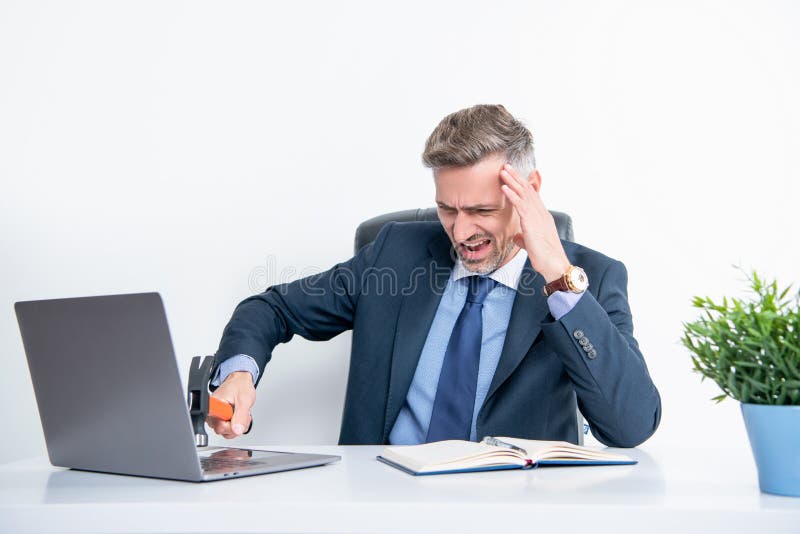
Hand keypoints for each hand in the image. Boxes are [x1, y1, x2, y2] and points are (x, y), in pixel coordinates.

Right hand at [206, 371, 254, 438]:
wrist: (240, 382)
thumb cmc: (240, 386)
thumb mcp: (244, 400)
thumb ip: (241, 416)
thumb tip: (237, 430)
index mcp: (214, 406)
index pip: (219, 427)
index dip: (231, 425)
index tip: (236, 415)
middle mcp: (211, 412)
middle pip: (222, 431)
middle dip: (236, 424)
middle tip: (242, 413)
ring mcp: (215, 417)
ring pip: (226, 432)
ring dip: (237, 424)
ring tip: (240, 412)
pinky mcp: (219, 419)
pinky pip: (228, 429)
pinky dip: (236, 424)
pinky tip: (238, 415)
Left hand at [500, 163, 570, 282]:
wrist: (553, 264)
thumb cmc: (544, 256)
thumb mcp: (531, 244)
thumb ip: (523, 237)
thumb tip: (516, 236)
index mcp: (542, 216)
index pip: (532, 195)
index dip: (523, 184)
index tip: (514, 175)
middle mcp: (541, 213)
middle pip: (528, 190)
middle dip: (516, 177)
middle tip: (506, 166)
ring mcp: (537, 216)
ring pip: (523, 193)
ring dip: (512, 181)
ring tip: (503, 171)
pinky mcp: (531, 222)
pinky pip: (520, 204)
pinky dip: (511, 194)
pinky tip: (504, 187)